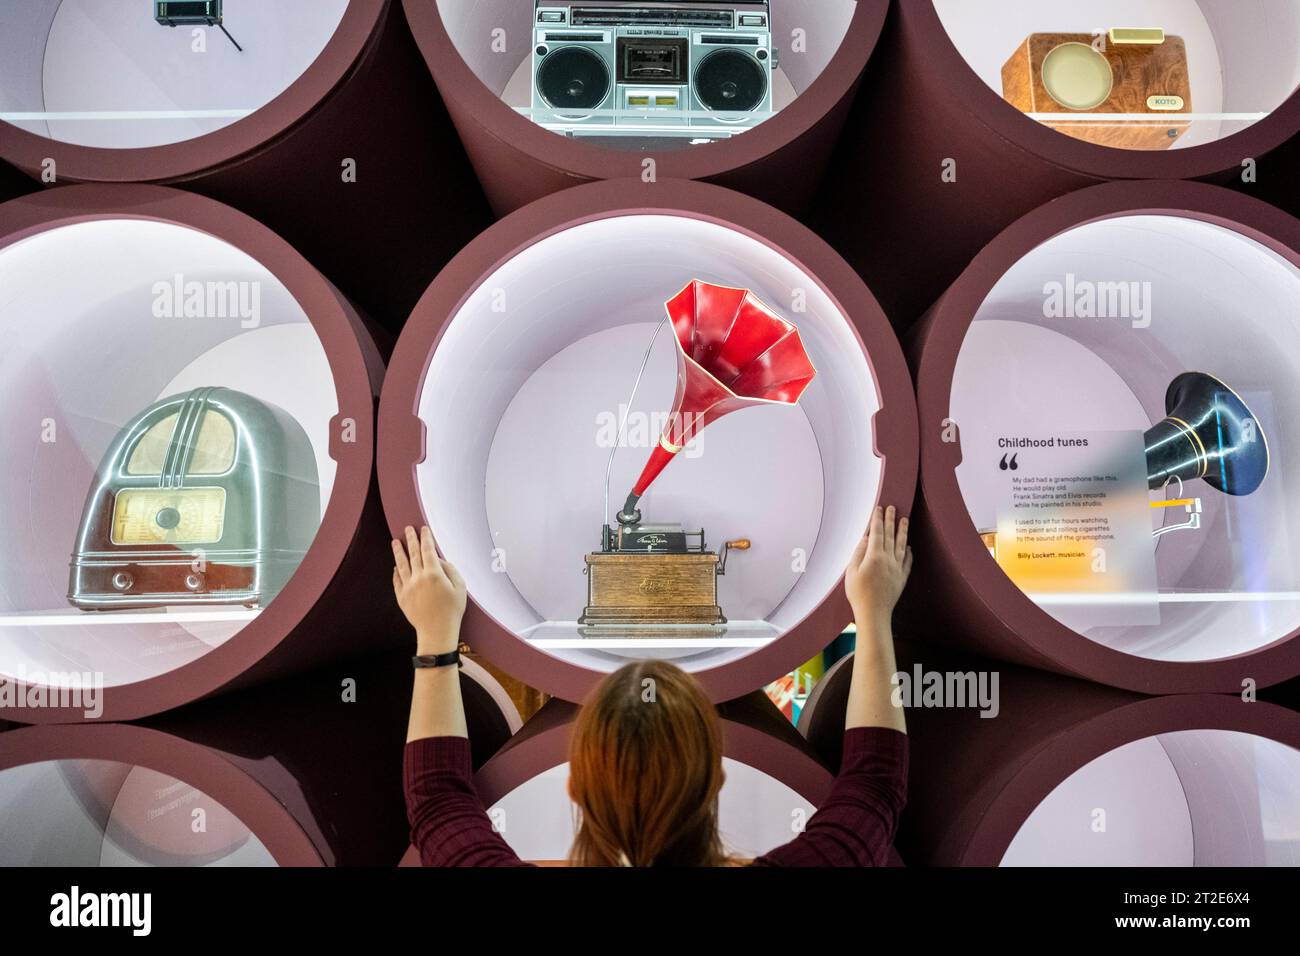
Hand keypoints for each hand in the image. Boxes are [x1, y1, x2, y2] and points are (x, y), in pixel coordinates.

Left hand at [392, 525, 466, 654]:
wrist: (437, 631)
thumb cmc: (452, 610)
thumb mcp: (460, 587)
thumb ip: (450, 569)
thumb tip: (439, 560)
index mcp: (434, 573)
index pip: (427, 550)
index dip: (426, 538)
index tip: (423, 529)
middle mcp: (418, 578)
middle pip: (413, 553)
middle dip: (410, 539)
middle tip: (407, 529)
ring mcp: (408, 587)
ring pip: (401, 564)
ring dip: (398, 551)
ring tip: (395, 542)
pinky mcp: (402, 597)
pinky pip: (397, 580)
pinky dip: (396, 571)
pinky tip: (395, 566)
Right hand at [845, 506, 912, 622]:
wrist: (874, 613)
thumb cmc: (858, 594)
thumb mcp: (851, 571)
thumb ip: (859, 552)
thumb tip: (866, 538)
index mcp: (874, 557)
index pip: (877, 533)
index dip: (878, 520)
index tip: (879, 509)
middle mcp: (888, 560)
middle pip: (890, 536)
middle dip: (891, 520)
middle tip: (893, 507)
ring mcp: (897, 569)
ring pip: (901, 546)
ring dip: (903, 531)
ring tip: (905, 520)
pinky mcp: (902, 578)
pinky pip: (907, 562)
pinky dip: (908, 553)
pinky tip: (908, 547)